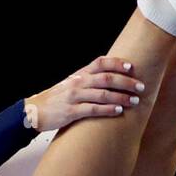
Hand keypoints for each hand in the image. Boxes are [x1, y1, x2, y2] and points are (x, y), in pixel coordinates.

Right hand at [24, 56, 145, 131]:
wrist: (34, 111)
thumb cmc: (57, 99)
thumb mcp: (70, 84)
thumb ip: (87, 80)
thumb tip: (108, 78)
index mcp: (79, 74)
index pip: (101, 63)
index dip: (117, 63)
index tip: (132, 66)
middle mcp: (78, 82)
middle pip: (106, 78)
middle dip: (126, 82)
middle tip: (140, 87)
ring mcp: (74, 97)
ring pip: (103, 94)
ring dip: (121, 97)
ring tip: (134, 101)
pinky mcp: (71, 112)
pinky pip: (93, 110)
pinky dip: (108, 109)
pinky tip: (119, 111)